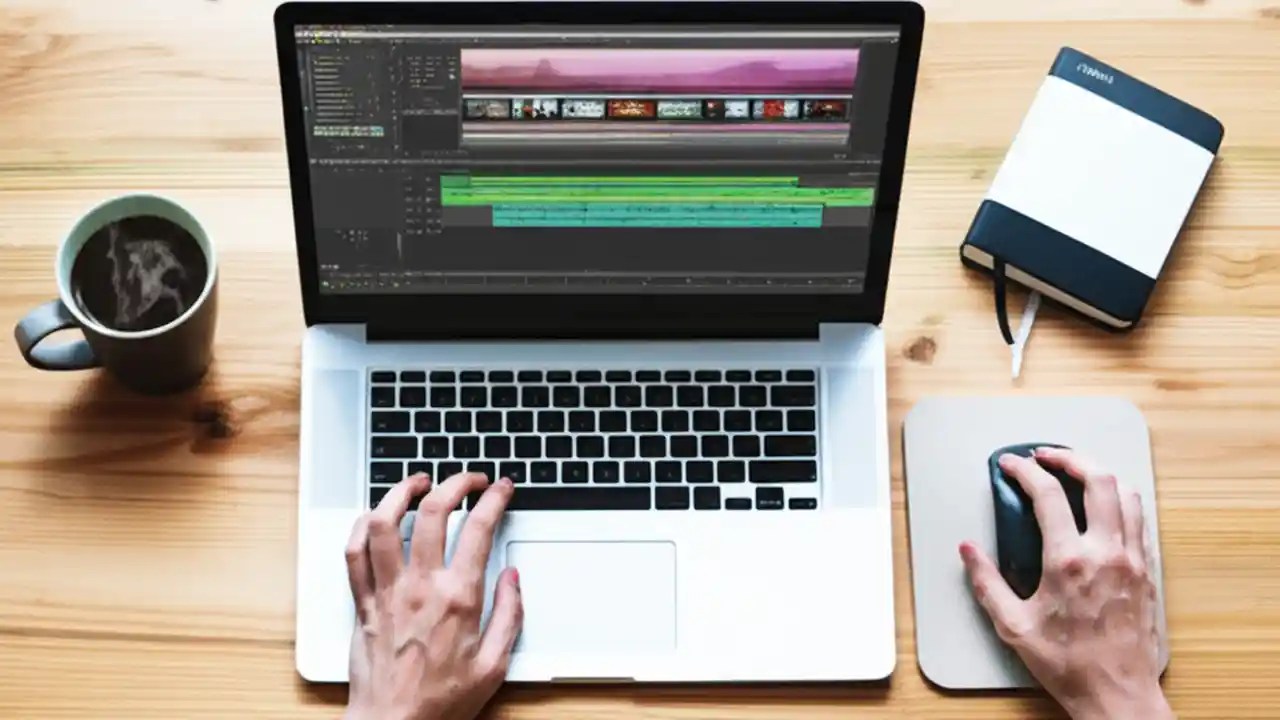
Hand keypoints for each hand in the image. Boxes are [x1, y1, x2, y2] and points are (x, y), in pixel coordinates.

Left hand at [344, 472, 521, 719]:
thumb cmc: (441, 703)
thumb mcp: (494, 665)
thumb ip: (509, 615)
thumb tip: (513, 578)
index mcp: (457, 599)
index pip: (478, 529)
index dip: (493, 499)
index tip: (501, 488)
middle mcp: (420, 587)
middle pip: (432, 512)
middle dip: (454, 483)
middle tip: (467, 479)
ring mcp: (387, 591)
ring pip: (384, 523)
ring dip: (400, 493)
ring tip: (418, 481)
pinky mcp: (363, 603)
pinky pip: (353, 553)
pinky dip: (361, 526)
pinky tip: (374, 516)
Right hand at [960, 448, 1170, 719]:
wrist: (1116, 695)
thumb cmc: (1068, 665)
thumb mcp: (1012, 625)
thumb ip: (986, 582)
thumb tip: (968, 551)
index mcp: (1068, 561)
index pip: (1047, 494)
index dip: (1025, 470)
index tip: (1011, 464)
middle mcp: (1105, 553)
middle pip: (1098, 478)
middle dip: (1069, 457)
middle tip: (1047, 456)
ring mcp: (1132, 560)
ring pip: (1127, 493)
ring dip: (1100, 474)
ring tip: (1078, 472)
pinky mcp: (1146, 572)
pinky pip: (1139, 520)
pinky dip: (1121, 500)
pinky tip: (1104, 506)